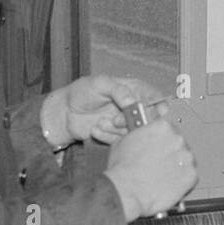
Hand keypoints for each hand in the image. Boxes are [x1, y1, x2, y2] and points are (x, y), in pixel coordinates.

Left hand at [41, 76, 165, 149]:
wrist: (64, 112)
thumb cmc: (81, 92)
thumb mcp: (99, 83)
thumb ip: (119, 90)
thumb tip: (134, 101)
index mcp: (134, 89)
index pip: (156, 97)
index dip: (158, 106)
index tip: (154, 113)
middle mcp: (134, 106)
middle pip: (149, 118)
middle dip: (133, 122)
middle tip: (116, 120)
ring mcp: (126, 123)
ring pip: (135, 132)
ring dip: (116, 130)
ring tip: (100, 123)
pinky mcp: (118, 136)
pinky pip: (122, 141)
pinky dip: (108, 137)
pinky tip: (95, 129)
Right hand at [104, 117, 197, 218]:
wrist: (126, 190)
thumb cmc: (123, 169)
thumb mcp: (124, 140)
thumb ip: (139, 135)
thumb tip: (142, 136)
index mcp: (162, 127)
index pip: (168, 128)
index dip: (162, 139)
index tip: (160, 145)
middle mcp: (178, 139)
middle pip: (178, 144)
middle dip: (170, 152)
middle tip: (159, 163)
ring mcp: (187, 158)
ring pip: (185, 160)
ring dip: (177, 166)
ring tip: (162, 175)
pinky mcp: (191, 176)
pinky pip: (190, 177)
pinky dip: (182, 181)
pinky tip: (169, 184)